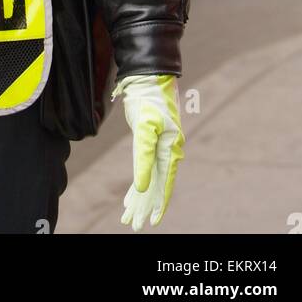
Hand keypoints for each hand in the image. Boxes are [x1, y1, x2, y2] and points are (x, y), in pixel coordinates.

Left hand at [111, 73, 184, 230]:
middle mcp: (168, 151)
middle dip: (145, 206)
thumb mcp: (145, 127)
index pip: (166, 183)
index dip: (159, 203)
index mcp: (171, 150)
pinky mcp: (149, 142)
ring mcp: (159, 147)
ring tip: (129, 216)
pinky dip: (138, 183)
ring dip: (140, 198)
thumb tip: (142, 186)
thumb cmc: (149, 99)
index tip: (152, 221)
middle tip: (134, 224)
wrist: (148, 76)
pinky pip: (145, 168)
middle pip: (157, 185)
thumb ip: (144, 157)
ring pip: (150, 179)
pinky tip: (131, 195)